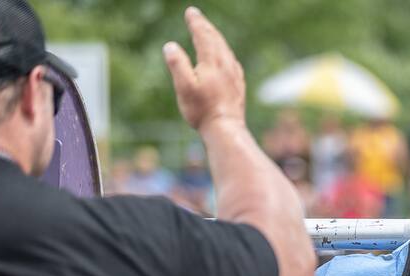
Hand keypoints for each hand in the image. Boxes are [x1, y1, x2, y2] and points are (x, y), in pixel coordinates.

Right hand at [163, 7, 246, 130]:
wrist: (226, 129)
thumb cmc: (202, 110)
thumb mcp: (184, 87)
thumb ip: (177, 64)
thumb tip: (170, 46)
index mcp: (212, 62)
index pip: (203, 36)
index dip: (196, 23)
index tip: (190, 12)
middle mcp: (226, 65)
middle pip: (216, 40)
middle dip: (206, 26)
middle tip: (197, 16)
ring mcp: (234, 75)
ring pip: (226, 50)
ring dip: (216, 38)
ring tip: (209, 32)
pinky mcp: (239, 86)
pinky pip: (232, 62)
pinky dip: (225, 53)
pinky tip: (225, 57)